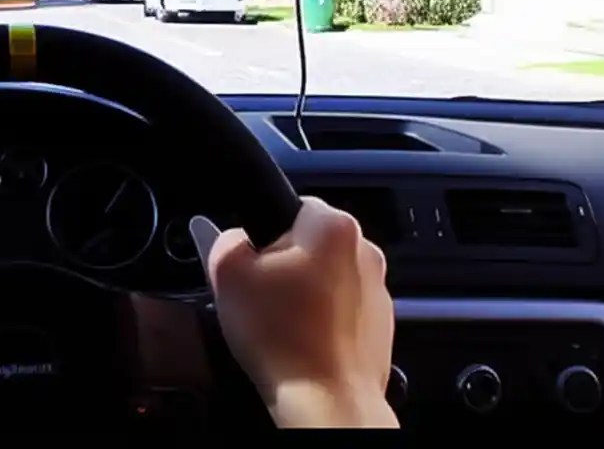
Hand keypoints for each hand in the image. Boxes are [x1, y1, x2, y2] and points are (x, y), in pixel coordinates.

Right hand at [190, 197, 396, 427]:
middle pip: (310, 241)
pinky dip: (323, 319)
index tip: (252, 260)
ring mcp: (378, 288)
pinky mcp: (382, 322)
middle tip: (260, 293)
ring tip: (282, 322)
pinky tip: (301, 339)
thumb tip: (228, 237)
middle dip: (285, 263)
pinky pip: (342, 308)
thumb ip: (222, 240)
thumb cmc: (282, 337)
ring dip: (305, 291)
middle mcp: (365, 250)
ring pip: (326, 276)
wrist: (325, 398)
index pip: (290, 204)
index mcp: (332, 225)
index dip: (262, 233)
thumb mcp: (227, 275)